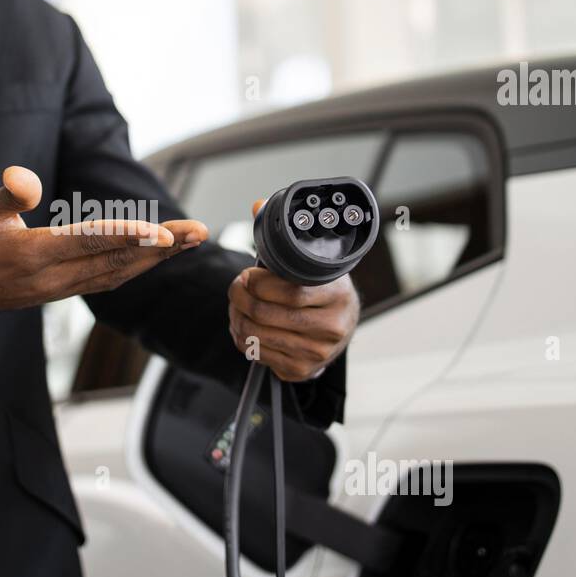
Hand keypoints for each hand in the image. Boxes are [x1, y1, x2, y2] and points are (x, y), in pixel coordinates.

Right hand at [0, 166, 207, 327]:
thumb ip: (7, 194)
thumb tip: (25, 178)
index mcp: (32, 256)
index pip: (88, 242)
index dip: (126, 236)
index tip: (161, 232)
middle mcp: (51, 279)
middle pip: (116, 262)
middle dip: (161, 248)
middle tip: (199, 231)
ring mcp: (57, 291)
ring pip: (116, 275)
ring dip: (156, 259)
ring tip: (190, 241)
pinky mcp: (59, 293)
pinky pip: (106, 281)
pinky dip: (135, 269)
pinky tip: (156, 258)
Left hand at [227, 199, 359, 381]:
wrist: (340, 325)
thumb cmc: (319, 290)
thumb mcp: (309, 262)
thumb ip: (282, 236)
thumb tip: (258, 206)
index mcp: (338, 295)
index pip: (290, 292)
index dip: (258, 282)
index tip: (246, 274)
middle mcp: (333, 328)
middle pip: (267, 315)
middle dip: (240, 298)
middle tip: (235, 287)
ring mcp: (318, 353)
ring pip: (258, 336)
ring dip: (237, 318)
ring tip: (237, 305)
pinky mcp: (301, 371)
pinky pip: (258, 354)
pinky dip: (243, 339)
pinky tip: (245, 325)